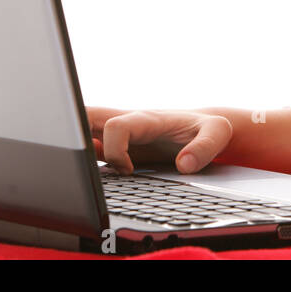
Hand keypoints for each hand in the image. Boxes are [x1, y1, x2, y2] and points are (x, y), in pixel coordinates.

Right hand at [86, 106, 232, 174]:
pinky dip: (82, 158)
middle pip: (86, 115)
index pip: (116, 126)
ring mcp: (119, 134)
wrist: (203, 128)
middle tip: (80, 160)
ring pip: (83, 127)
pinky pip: (90, 146)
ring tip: (79, 170)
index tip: (128, 170)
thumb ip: (204, 148)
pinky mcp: (117, 145)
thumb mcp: (217, 133)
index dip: (115, 150)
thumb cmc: (207, 128)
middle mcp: (128, 123)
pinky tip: (88, 176)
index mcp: (146, 119)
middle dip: (73, 131)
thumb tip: (184, 165)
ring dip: (75, 144)